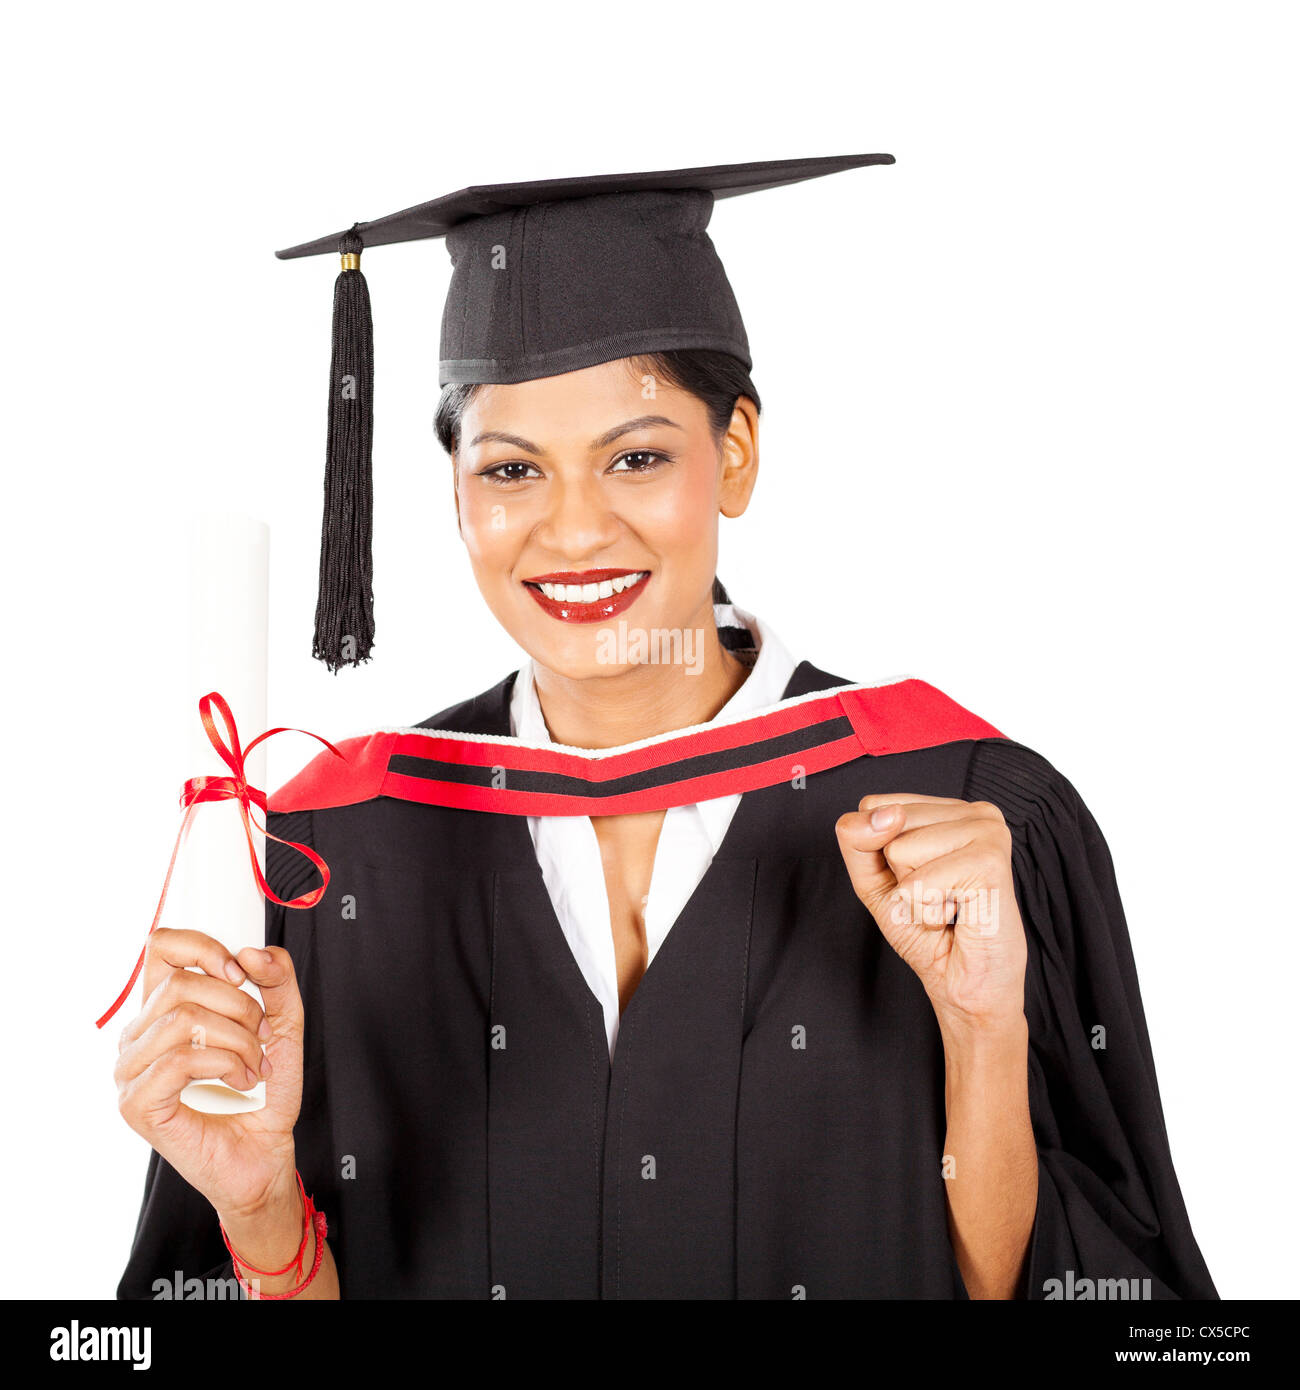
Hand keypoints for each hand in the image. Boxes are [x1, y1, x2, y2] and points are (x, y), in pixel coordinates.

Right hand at [114, 928, 304, 1224]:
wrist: (264, 1153)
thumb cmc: (264, 1095)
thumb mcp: (282, 1023)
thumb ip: (276, 980)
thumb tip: (252, 953)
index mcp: (163, 1010)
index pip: (161, 947)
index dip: (204, 948)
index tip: (240, 975)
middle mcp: (137, 1037)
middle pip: (179, 984)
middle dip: (238, 1007)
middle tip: (259, 1039)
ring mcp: (130, 1072)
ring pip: (181, 1019)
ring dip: (236, 1041)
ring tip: (252, 1066)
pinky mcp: (136, 1105)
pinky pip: (179, 1060)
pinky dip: (225, 1065)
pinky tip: (238, 1081)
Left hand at [835, 794, 1027, 1036]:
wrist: (964, 985)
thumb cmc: (926, 933)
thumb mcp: (874, 879)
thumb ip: (858, 839)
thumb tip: (885, 814)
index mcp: (949, 809)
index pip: (873, 806)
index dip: (878, 854)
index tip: (916, 878)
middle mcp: (974, 811)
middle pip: (887, 826)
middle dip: (900, 874)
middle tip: (936, 897)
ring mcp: (987, 832)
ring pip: (900, 850)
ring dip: (915, 895)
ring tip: (948, 906)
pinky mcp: (991, 861)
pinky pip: (920, 882)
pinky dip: (927, 911)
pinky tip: (957, 916)